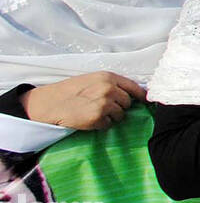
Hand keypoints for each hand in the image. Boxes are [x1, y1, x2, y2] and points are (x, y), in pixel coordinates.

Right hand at [20, 72, 146, 130]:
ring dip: (111, 117)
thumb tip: (131, 94)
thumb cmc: (71, 91)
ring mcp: (104, 103)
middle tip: (103, 107)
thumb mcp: (92, 80)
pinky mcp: (98, 117)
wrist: (50, 103)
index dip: (141, 96)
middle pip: (128, 103)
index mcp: (108, 77)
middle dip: (119, 107)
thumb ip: (111, 84)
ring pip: (120, 115)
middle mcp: (109, 88)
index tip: (145, 102)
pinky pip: (108, 124)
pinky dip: (101, 124)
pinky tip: (89, 119)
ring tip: (94, 112)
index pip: (134, 87)